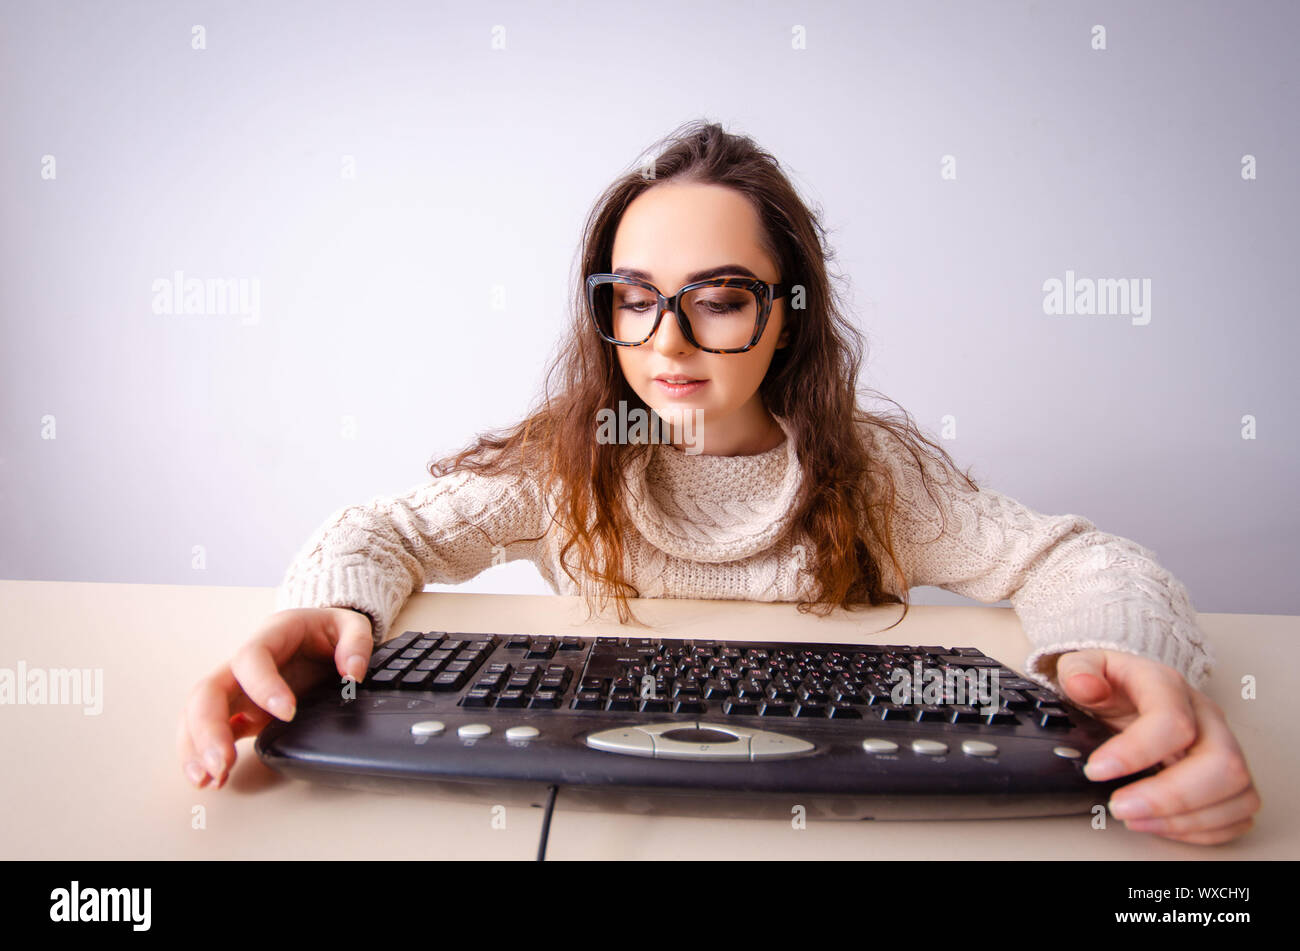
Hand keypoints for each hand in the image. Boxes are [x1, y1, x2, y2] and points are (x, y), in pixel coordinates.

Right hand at [177, 607, 373, 788]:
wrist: (319, 635)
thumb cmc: (327, 630)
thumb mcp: (351, 624)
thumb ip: (356, 642)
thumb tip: (353, 674)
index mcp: (271, 636)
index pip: (252, 658)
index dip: (263, 685)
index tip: (287, 713)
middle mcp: (245, 665)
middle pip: (209, 691)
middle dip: (209, 729)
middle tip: (222, 762)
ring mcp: (239, 690)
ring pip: (198, 714)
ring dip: (197, 748)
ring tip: (210, 779)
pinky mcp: (243, 712)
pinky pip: (214, 731)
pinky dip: (205, 755)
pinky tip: (212, 779)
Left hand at [1051, 649, 1259, 843]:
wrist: (1129, 689)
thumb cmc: (1111, 683)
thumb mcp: (1084, 665)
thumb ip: (1077, 671)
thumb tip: (1083, 685)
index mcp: (1168, 686)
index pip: (1172, 721)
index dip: (1136, 752)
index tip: (1096, 771)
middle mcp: (1206, 717)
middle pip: (1221, 763)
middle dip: (1171, 797)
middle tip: (1121, 808)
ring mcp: (1224, 747)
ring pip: (1237, 792)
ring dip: (1186, 819)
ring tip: (1135, 819)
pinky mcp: (1230, 778)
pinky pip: (1239, 813)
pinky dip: (1204, 830)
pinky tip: (1163, 825)